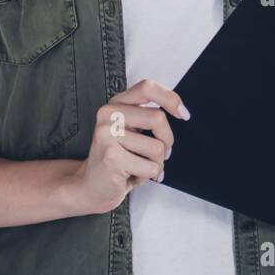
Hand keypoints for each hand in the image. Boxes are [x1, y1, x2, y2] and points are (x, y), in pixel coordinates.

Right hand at [69, 78, 188, 214]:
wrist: (91, 186)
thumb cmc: (117, 158)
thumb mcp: (130, 131)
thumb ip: (147, 116)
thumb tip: (180, 111)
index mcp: (115, 104)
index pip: (147, 87)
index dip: (170, 98)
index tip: (183, 114)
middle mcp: (108, 115)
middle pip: (158, 118)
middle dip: (167, 140)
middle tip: (162, 154)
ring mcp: (107, 135)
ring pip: (157, 147)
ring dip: (156, 164)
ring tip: (139, 167)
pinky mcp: (112, 157)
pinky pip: (150, 168)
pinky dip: (147, 176)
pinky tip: (132, 176)